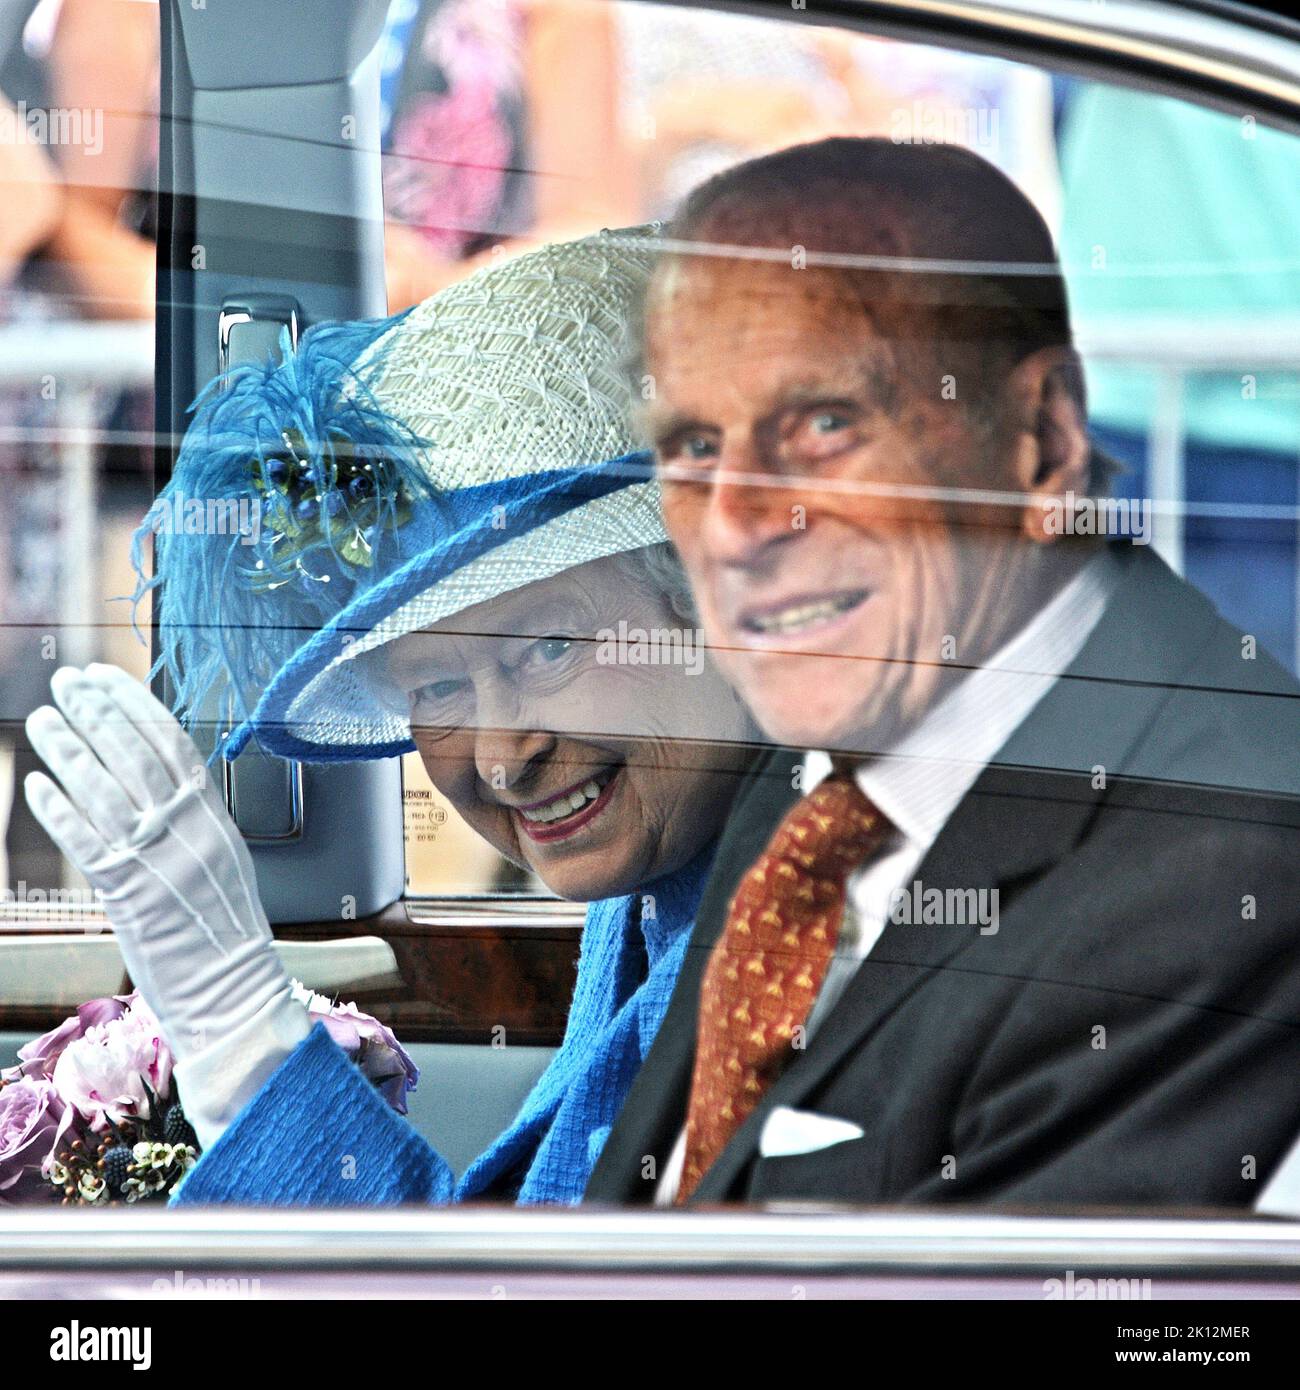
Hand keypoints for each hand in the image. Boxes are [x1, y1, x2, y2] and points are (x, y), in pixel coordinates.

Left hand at [24, 664, 309, 1143]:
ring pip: (106, 790)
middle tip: (66, 684)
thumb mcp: (222, 858)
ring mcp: (158, 858)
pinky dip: (59, 810)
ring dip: (70, 751)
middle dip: (96, 713)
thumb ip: (192, 820)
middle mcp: (187, 828)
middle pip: (134, 755)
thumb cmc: (226, 930)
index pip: (170, 743)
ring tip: (44, 722)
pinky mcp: (130, 893)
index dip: (134, 706)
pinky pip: (86, 842)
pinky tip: (37, 785)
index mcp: (213, 815)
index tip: (104, 678)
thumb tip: (158, 784)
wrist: (235, 988)